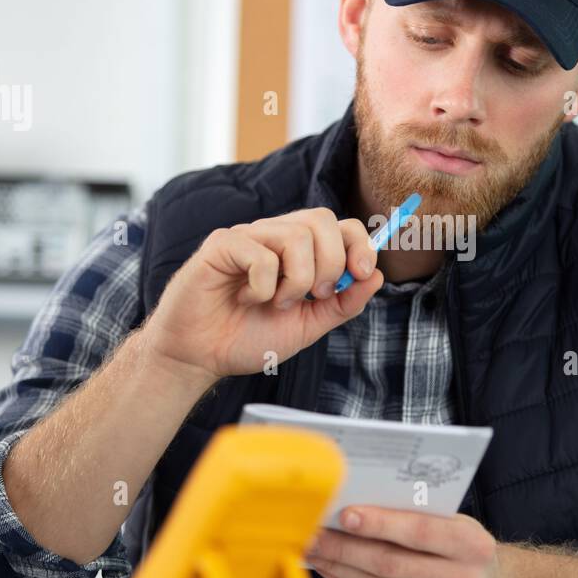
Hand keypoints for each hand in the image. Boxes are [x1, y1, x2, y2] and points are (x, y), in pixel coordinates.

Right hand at [141, 207, 383, 384]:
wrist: (201, 358)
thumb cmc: (248, 338)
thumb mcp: (308, 326)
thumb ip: (342, 303)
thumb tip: (376, 276)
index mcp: (299, 250)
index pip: (340, 224)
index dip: (359, 244)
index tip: (361, 273)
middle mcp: (274, 235)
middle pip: (321, 219)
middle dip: (330, 263)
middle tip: (313, 296)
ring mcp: (248, 237)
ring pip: (295, 235)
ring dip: (297, 280)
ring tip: (276, 303)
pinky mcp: (221, 245)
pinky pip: (261, 254)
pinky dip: (263, 286)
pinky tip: (247, 298)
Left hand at [304, 506, 504, 577]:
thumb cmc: (467, 553)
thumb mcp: (457, 525)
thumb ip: (418, 516)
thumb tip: (360, 507)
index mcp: (472, 546)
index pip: (419, 532)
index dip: (379, 523)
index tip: (346, 515)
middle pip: (390, 563)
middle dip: (345, 547)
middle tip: (313, 532)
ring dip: (340, 568)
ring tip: (314, 550)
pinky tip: (334, 570)